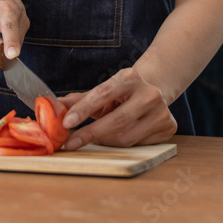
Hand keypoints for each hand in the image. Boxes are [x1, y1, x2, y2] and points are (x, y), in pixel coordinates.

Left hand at [58, 68, 176, 148]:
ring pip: (127, 137)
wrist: (154, 91)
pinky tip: (121, 135)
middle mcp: (149, 92)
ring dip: (106, 141)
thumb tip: (53, 105)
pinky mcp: (170, 127)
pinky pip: (138, 145)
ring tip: (98, 137)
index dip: (83, 109)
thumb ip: (79, 100)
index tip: (66, 123)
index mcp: (129, 77)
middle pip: (117, 120)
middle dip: (91, 133)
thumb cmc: (121, 94)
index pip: (102, 93)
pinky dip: (123, 144)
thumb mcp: (101, 92)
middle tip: (71, 143)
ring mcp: (162, 111)